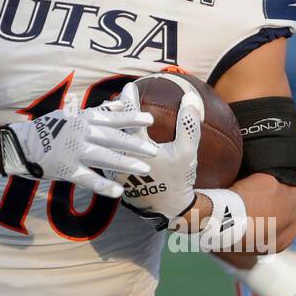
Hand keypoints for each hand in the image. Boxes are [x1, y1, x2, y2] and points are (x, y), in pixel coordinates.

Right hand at [0, 89, 156, 196]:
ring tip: (144, 168)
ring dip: (125, 163)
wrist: (18, 144)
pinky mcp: (66, 169)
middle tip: (154, 149)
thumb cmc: (47, 130)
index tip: (150, 119)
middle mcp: (80, 133)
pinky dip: (103, 185)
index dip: (131, 117)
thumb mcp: (70, 115)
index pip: (111, 117)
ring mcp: (73, 151)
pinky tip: (118, 191)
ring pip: (104, 157)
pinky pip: (88, 178)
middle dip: (134, 143)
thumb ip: (96, 112)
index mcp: (82, 119)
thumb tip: (119, 103)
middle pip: (112, 138)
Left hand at [117, 89, 202, 228]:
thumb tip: (190, 97)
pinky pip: (106, 154)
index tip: (129, 87)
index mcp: (137, 147)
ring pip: (105, 141)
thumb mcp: (188, 151)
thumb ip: (189, 123)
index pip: (130, 116)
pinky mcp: (113, 177)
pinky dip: (106, 143)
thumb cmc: (178, 178)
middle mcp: (121, 156)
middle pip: (110, 127)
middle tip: (115, 98)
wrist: (168, 208)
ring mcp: (114, 167)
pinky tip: (109, 139)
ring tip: (108, 116)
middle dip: (112, 110)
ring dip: (106, 127)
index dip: (129, 98)